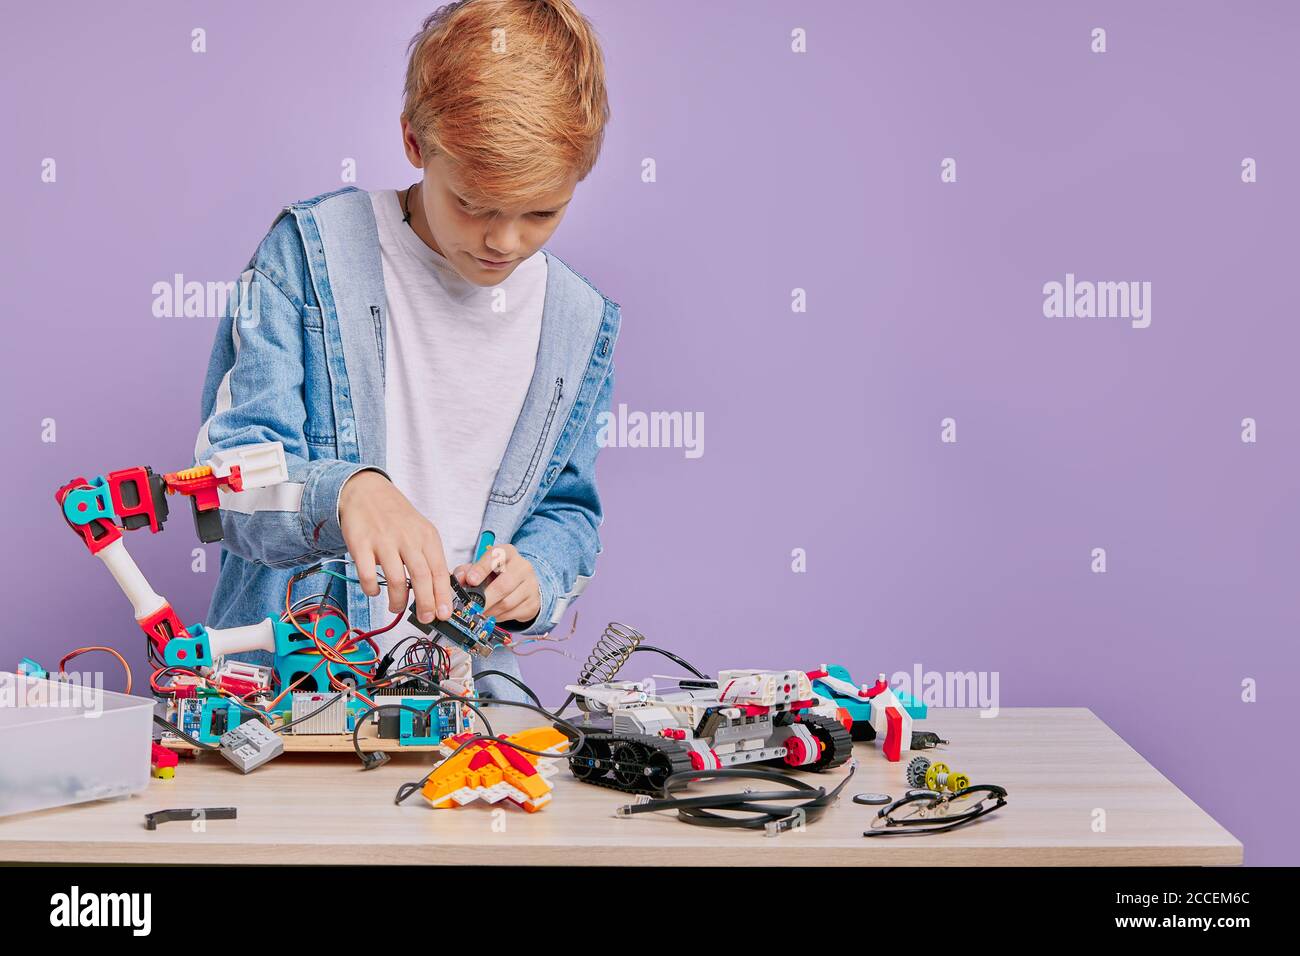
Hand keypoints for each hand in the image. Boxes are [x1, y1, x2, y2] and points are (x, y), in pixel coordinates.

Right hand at [338, 470, 452, 623]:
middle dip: (425, 604)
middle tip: (424, 618)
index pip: (440, 571)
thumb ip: (430, 558)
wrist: (367, 492)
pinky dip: (372, 589)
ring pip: (397, 580)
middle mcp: (408, 538)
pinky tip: (374, 591)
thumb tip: (441, 592)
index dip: (443, 596)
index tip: (445, 614)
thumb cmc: (397, 518)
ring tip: (397, 607)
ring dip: (398, 601)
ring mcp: (384, 541)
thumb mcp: (421, 532)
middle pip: (422, 577)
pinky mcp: (361, 544)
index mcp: (427, 537)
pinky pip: (367, 575)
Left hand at [452, 544, 540, 624]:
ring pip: (507, 602)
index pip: (496, 556)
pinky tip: (492, 614)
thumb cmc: (497, 574)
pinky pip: (514, 613)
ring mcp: (531, 584)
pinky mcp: (534, 601)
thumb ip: (467, 571)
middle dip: (484, 599)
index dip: (481, 569)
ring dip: (490, 611)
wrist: (522, 584)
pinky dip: (499, 617)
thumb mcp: (481, 568)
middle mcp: (522, 566)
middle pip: (503, 585)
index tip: (470, 580)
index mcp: (507, 552)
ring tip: (479, 612)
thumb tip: (459, 579)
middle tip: (471, 607)